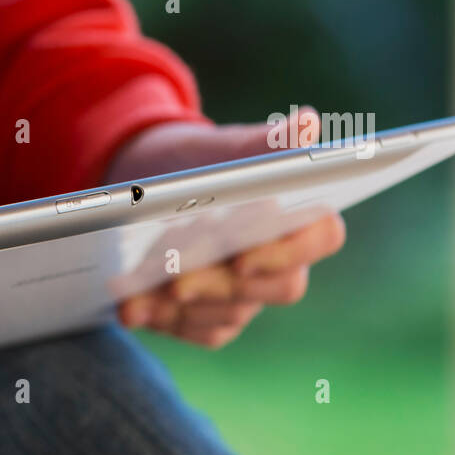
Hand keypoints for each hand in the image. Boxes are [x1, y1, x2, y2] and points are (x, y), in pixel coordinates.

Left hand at [104, 107, 345, 347]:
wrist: (145, 187)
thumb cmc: (194, 162)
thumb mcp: (218, 149)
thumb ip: (261, 144)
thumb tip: (307, 124)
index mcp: (298, 214)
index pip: (323, 236)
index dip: (288, 250)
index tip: (242, 255)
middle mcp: (282, 261)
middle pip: (278, 286)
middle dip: (222, 281)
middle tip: (173, 277)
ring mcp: (251, 295)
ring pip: (231, 312)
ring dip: (181, 302)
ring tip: (132, 289)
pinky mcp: (216, 319)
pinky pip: (200, 329)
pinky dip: (165, 319)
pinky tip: (130, 309)